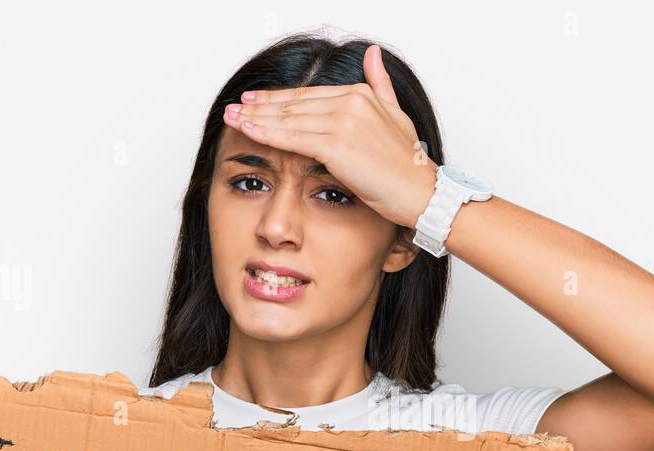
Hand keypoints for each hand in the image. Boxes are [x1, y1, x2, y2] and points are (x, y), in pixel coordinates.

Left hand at [222, 43, 438, 229]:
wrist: (422, 194)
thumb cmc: (409, 165)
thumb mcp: (397, 116)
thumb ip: (380, 85)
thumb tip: (371, 53)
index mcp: (361, 94)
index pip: (308, 95)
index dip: (278, 98)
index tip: (254, 100)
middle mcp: (351, 102)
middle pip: (293, 104)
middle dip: (259, 106)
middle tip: (233, 108)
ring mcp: (343, 122)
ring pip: (288, 119)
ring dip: (254, 118)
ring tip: (231, 119)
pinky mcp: (336, 146)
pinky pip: (292, 138)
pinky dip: (265, 133)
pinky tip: (246, 130)